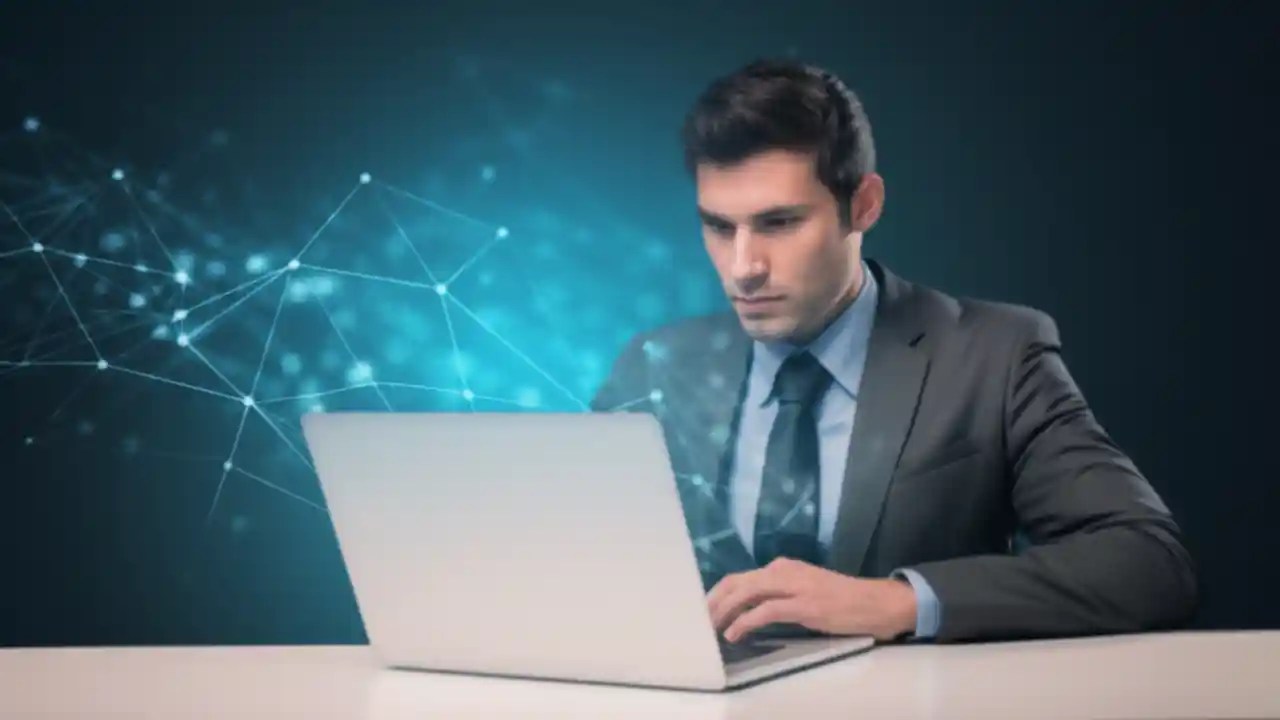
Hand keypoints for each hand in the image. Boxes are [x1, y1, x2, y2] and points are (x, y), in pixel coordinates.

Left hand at [707, 557, 917, 642]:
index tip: (705, 609)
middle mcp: (784, 571)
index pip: (741, 577)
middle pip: (737, 582)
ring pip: (746, 593)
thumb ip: (778, 594)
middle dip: (714, 601)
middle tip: (700, 620)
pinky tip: (734, 632)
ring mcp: (794, 586)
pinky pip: (764, 611)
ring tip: (711, 627)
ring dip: (724, 611)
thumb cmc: (839, 600)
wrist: (872, 602)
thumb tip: (748, 609)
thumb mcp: (803, 589)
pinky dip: (744, 622)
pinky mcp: (803, 604)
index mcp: (782, 567)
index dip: (719, 593)